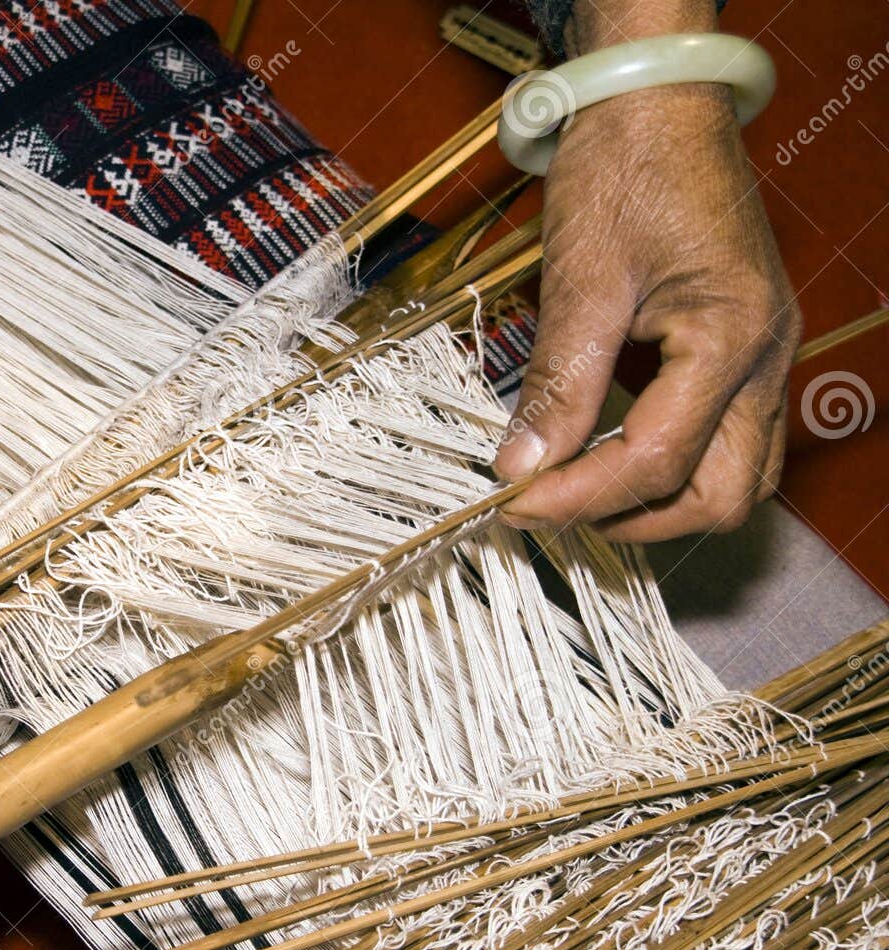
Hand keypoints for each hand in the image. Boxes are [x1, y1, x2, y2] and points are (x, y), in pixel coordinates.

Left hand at [495, 0, 798, 541]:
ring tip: (575, 491)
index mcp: (731, 338)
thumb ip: (557, 385)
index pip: (656, 462)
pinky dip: (672, 466)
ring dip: (658, 502)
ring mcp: (764, 356)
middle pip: (721, 494)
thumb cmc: (625, 171)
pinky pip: (728, 440)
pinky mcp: (745, 350)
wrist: (657, 104)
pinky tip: (607, 455)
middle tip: (548, 507)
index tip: (512, 504)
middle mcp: (766, 358)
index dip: (579, 497)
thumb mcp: (581, 280)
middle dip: (632, 517)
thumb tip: (520, 468)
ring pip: (735, 477)